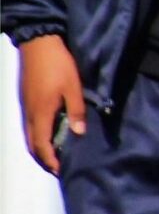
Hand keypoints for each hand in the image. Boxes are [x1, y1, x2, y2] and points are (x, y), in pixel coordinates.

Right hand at [17, 33, 84, 174]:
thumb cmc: (58, 64)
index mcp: (40, 113)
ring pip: (29, 135)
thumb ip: (76, 111)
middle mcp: (29, 113)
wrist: (38, 43)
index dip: (51, 161)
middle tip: (59, 166)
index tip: (62, 171)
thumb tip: (79, 133)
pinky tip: (50, 133)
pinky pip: (29, 125)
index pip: (42, 146)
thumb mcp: (73, 87)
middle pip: (32, 144)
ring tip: (57, 154)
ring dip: (40, 147)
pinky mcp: (26, 99)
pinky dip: (38, 135)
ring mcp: (25, 106)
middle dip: (44, 158)